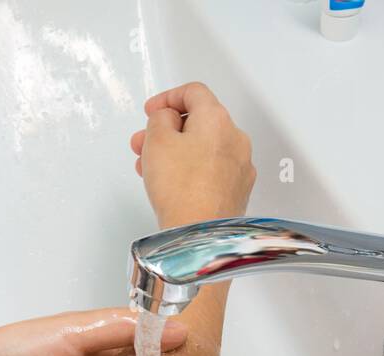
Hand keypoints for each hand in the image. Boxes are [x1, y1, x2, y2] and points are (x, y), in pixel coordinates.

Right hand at [129, 82, 255, 228]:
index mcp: (218, 120)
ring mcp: (240, 166)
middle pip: (199, 123)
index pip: (194, 92)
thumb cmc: (181, 190)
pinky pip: (212, 169)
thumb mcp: (157, 140)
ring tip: (150, 166)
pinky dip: (191, 168)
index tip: (152, 110)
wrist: (200, 234)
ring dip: (176, 151)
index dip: (167, 97)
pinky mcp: (237, 190)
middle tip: (144, 141)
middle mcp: (236, 140)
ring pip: (204, 148)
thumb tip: (169, 119)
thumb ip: (160, 118)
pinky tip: (172, 183)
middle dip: (167, 130)